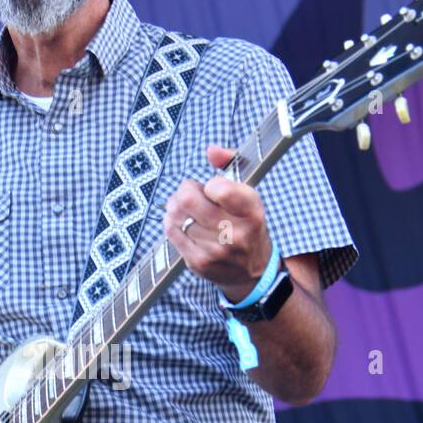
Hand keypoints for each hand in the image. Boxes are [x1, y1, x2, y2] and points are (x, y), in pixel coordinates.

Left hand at [163, 144, 272, 302]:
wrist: (252, 272)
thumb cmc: (246, 225)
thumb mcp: (247, 194)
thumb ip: (230, 164)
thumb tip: (211, 150)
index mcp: (252, 212)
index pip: (219, 188)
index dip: (210, 184)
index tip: (214, 190)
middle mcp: (235, 234)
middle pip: (188, 200)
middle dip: (185, 191)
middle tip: (192, 195)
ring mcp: (216, 251)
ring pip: (176, 215)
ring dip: (176, 207)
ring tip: (188, 210)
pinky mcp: (198, 262)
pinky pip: (171, 232)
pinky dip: (172, 222)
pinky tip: (182, 222)